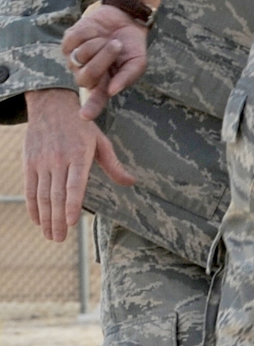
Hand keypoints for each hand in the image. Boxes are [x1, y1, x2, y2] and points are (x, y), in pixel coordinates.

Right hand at [23, 87, 133, 242]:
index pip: (74, 185)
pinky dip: (32, 206)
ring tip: (50, 235)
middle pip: (56, 195)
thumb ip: (114, 165)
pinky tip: (37, 220)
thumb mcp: (101, 142)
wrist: (51, 106)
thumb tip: (132, 182)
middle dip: (57, 220)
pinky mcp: (29, 162)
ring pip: (42, 195)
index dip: (72, 205)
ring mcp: (41, 162)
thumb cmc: (82, 127)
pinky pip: (29, 188)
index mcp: (78, 156)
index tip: (72, 222)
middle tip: (59, 239)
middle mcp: (58, 160)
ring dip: (45, 217)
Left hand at [59, 2, 150, 118]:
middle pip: (87, 76)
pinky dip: (89, 31)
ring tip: (106, 38)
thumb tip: (112, 91)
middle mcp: (86, 74)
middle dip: (103, 59)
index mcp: (104, 83)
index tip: (85, 116)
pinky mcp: (68, 41)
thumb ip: (128, 77)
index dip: (91, 107)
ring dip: (99, 42)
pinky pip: (74, 38)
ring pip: (81, 55)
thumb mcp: (137, 63)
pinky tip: (95, 31)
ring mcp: (74, 58)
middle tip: (116, 45)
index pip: (96, 99)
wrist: (124, 19)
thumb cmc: (132, 45)